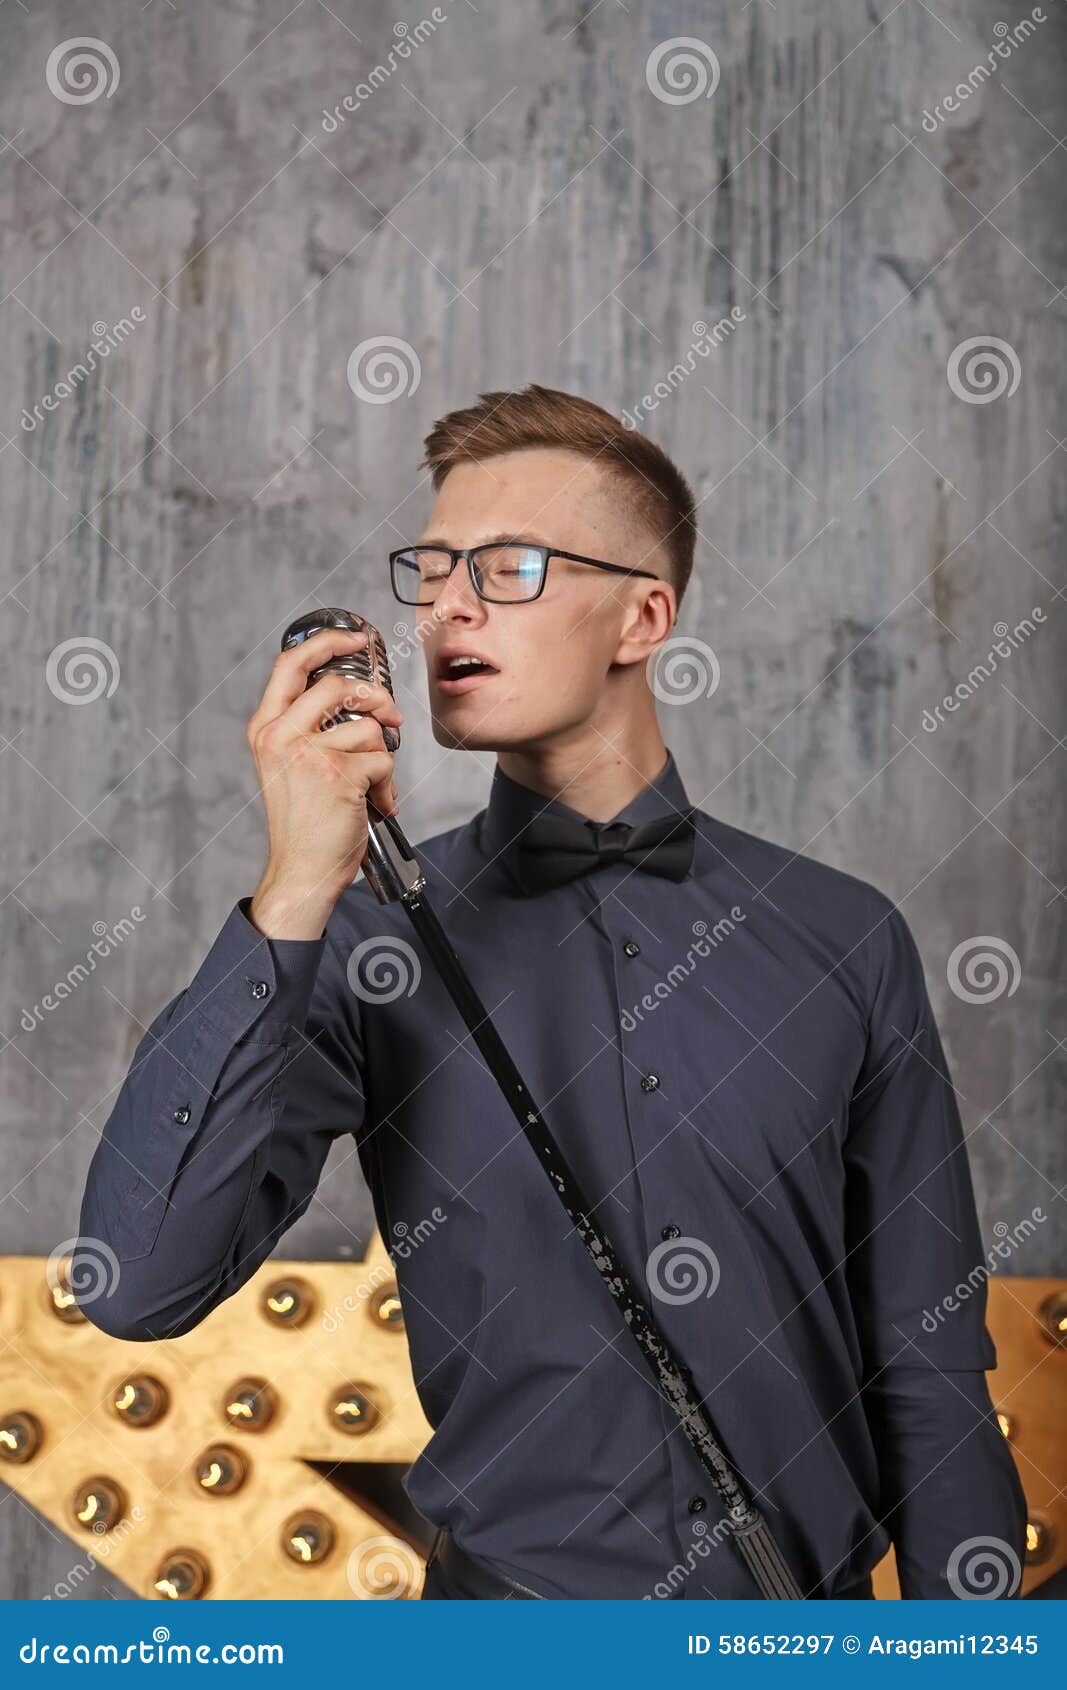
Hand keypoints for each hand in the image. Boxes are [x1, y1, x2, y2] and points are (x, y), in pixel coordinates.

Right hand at [246, 628, 403, 938]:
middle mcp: (280, 736)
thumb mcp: (289, 766)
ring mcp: (308, 754)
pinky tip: (373, 804)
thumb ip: (309, 729)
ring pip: (368, 728)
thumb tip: (361, 697)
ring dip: (380, 759)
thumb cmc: (303, 822)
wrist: (301, 872)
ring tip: (368, 788)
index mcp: (265, 729)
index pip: (291, 665)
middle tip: (390, 719)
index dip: (327, 644)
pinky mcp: (338, 775)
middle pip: (340, 686)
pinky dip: (386, 786)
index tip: (354, 638)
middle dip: (376, 699)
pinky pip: (382, 761)